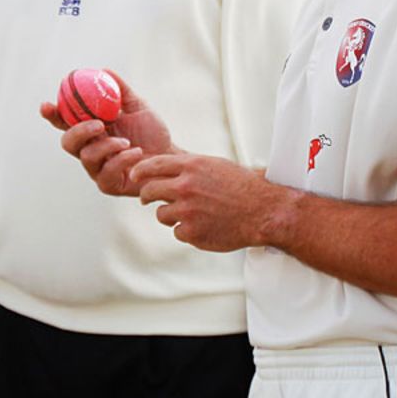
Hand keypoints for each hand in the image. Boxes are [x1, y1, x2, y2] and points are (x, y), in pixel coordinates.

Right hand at [40, 72, 174, 196]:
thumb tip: (104, 71)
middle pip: (67, 142)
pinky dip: (122, 159)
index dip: (52, 115)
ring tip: (128, 142)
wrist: (170, 156)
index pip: (65, 122)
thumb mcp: (137, 106)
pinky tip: (136, 152)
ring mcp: (97, 169)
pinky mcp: (108, 185)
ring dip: (107, 146)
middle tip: (99, 124)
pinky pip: (106, 171)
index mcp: (91, 130)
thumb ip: (120, 90)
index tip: (47, 105)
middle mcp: (89, 149)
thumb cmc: (152, 133)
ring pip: (86, 156)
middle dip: (78, 132)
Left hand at [132, 154, 290, 252]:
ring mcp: (187, 210)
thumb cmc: (241, 187)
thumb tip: (161, 167)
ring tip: (193, 213)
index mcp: (191, 167)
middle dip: (146, 196)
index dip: (139, 171)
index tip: (134, 176)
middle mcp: (185, 187)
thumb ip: (187, 166)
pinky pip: (177, 232)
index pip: (152, 165)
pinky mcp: (192, 232)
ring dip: (170, 215)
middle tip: (148, 199)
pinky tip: (205, 225)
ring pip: (161, 214)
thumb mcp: (214, 165)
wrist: (263, 211)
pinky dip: (187, 231)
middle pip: (149, 191)